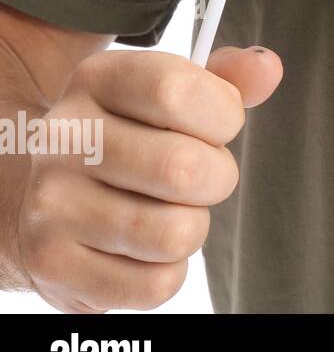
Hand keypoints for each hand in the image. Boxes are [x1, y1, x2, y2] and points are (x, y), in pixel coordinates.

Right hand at [16, 46, 280, 311]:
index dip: (222, 116)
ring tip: (165, 211)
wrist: (48, 199)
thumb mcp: (172, 96)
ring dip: (191, 227)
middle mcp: (65, 137)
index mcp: (98, 80)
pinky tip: (140, 248)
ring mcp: (51, 202)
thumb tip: (266, 68)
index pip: (179, 92)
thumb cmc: (130, 140)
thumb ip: (228, 79)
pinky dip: (167, 272)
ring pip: (176, 233)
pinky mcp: (53, 263)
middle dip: (216, 178)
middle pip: (185, 169)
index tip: (217, 126)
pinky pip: (156, 284)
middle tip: (196, 178)